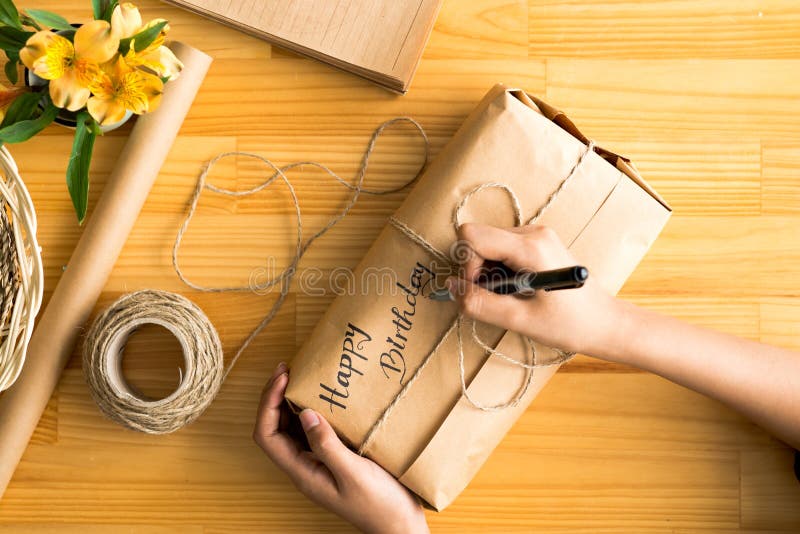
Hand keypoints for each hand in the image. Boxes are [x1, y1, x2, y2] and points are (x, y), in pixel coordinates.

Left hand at [253, 362, 429, 533]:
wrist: (399, 524)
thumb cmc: (379, 506)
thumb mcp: (353, 474)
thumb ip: (327, 445)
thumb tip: (304, 413)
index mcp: (303, 472)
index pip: (267, 436)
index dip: (268, 404)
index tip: (284, 378)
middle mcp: (305, 466)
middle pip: (274, 428)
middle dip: (274, 397)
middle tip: (288, 369)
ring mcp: (318, 461)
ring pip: (292, 428)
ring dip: (291, 402)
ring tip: (302, 376)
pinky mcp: (334, 457)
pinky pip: (314, 430)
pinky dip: (313, 409)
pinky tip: (326, 396)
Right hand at [447, 223, 622, 356]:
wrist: (605, 323)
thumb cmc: (569, 325)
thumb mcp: (520, 319)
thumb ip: (480, 303)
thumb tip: (450, 287)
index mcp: (530, 246)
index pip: (472, 235)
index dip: (466, 265)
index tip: (480, 289)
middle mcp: (533, 232)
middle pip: (479, 239)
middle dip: (477, 271)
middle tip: (497, 298)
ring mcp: (536, 235)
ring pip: (488, 245)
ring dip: (489, 273)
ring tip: (512, 296)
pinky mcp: (538, 242)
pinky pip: (502, 249)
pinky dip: (501, 270)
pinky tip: (519, 289)